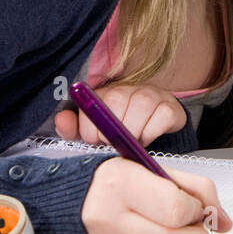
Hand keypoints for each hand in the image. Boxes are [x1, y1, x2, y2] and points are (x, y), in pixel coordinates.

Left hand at [54, 84, 187, 147]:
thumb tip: (61, 120)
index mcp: (105, 94)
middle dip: (112, 129)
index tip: (94, 141)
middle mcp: (129, 89)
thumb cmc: (117, 139)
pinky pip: (163, 115)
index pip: (93, 101)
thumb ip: (73, 130)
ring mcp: (152, 95)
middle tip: (112, 145)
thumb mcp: (91, 136)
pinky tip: (147, 138)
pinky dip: (152, 131)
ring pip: (141, 104)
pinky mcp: (171, 107)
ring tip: (130, 144)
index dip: (91, 125)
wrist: (153, 139)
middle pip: (117, 99)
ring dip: (133, 131)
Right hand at [83, 158, 232, 233]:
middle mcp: (110, 219)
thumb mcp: (152, 169)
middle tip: (198, 229)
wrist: (74, 204)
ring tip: (174, 233)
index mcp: (121, 183)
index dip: (195, 211)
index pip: (176, 209)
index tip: (194, 207)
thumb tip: (224, 221)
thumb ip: (195, 188)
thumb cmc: (118, 183)